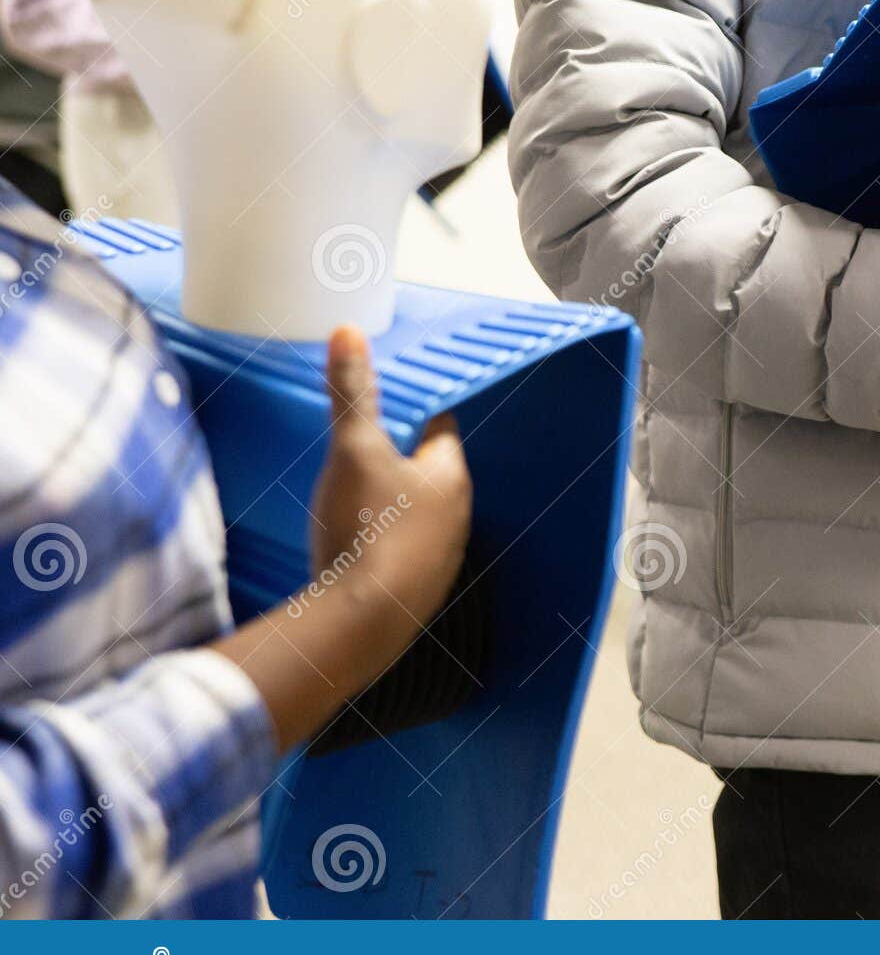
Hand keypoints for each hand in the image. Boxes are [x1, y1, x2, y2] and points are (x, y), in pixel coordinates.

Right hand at [212, 326, 473, 751]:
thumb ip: (352, 393)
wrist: (360, 622)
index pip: (440, 427)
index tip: (389, 401)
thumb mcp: (353, 449)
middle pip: (429, 472)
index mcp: (450, 475)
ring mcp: (440, 557)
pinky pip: (401, 553)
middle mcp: (456, 516)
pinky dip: (381, 542)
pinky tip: (353, 544)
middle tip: (362, 444)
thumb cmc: (366, 526)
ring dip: (391, 504)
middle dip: (400, 458)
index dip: (414, 410)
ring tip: (353, 494)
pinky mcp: (417, 591)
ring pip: (417, 515)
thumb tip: (349, 332)